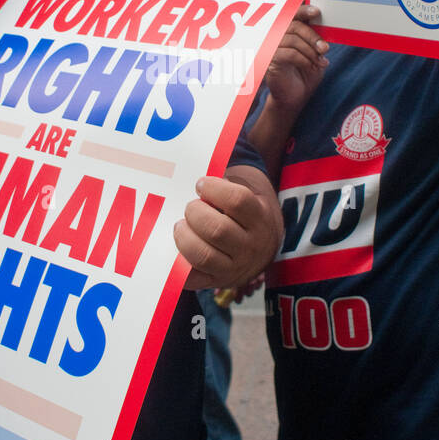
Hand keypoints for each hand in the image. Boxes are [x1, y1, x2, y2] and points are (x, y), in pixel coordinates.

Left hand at [174, 166, 282, 291]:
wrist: (263, 246)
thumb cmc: (244, 211)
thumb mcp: (246, 191)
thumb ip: (227, 178)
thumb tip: (196, 157)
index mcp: (259, 218)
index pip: (237, 201)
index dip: (213, 189)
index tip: (200, 184)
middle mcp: (251, 245)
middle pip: (217, 230)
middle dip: (194, 214)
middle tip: (189, 208)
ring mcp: (235, 267)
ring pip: (204, 256)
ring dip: (184, 238)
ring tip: (180, 226)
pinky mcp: (217, 282)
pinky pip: (192, 277)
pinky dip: (178, 264)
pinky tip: (175, 249)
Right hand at [263, 4, 328, 114]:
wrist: (296, 96)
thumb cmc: (305, 73)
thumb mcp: (315, 53)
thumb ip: (316, 40)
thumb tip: (326, 28)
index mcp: (287, 31)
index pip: (292, 14)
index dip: (304, 11)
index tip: (316, 12)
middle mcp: (276, 36)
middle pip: (294, 26)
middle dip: (313, 37)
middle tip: (325, 49)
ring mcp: (271, 48)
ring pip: (293, 40)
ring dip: (310, 51)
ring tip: (320, 62)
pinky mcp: (271, 61)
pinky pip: (289, 54)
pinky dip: (304, 60)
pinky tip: (312, 67)